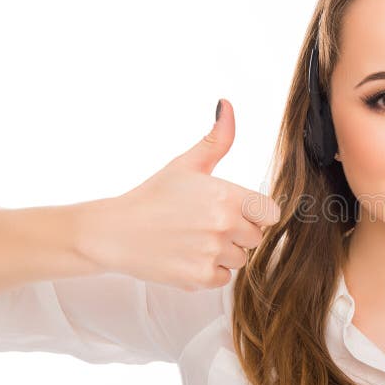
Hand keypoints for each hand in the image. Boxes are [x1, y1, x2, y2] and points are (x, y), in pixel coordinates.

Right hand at [82, 99, 280, 290]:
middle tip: (206, 225)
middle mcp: (224, 225)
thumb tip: (228, 105)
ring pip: (240, 259)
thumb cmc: (153, 196)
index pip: (270, 212)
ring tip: (194, 240)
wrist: (114, 232)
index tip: (235, 210)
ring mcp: (212, 253)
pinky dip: (209, 271)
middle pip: (256, 237)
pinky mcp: (200, 277)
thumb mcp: (186, 164)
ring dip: (223, 253)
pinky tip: (186, 255)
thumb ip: (217, 139)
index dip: (254, 212)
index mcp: (227, 195)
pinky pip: (223, 278)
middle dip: (237, 233)